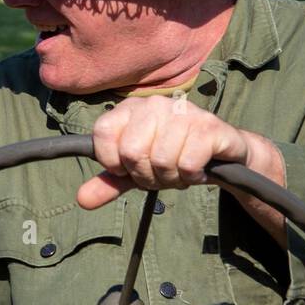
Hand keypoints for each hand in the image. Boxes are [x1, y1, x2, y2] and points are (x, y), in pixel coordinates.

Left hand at [78, 95, 286, 240]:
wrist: (222, 156)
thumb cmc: (173, 158)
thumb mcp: (136, 172)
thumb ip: (109, 182)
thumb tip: (82, 200)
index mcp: (131, 108)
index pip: (103, 133)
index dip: (113, 162)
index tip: (128, 169)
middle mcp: (155, 104)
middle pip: (131, 151)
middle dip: (145, 175)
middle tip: (160, 174)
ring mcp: (183, 112)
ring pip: (160, 160)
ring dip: (170, 178)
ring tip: (180, 171)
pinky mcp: (209, 126)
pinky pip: (186, 163)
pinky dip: (190, 176)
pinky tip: (197, 170)